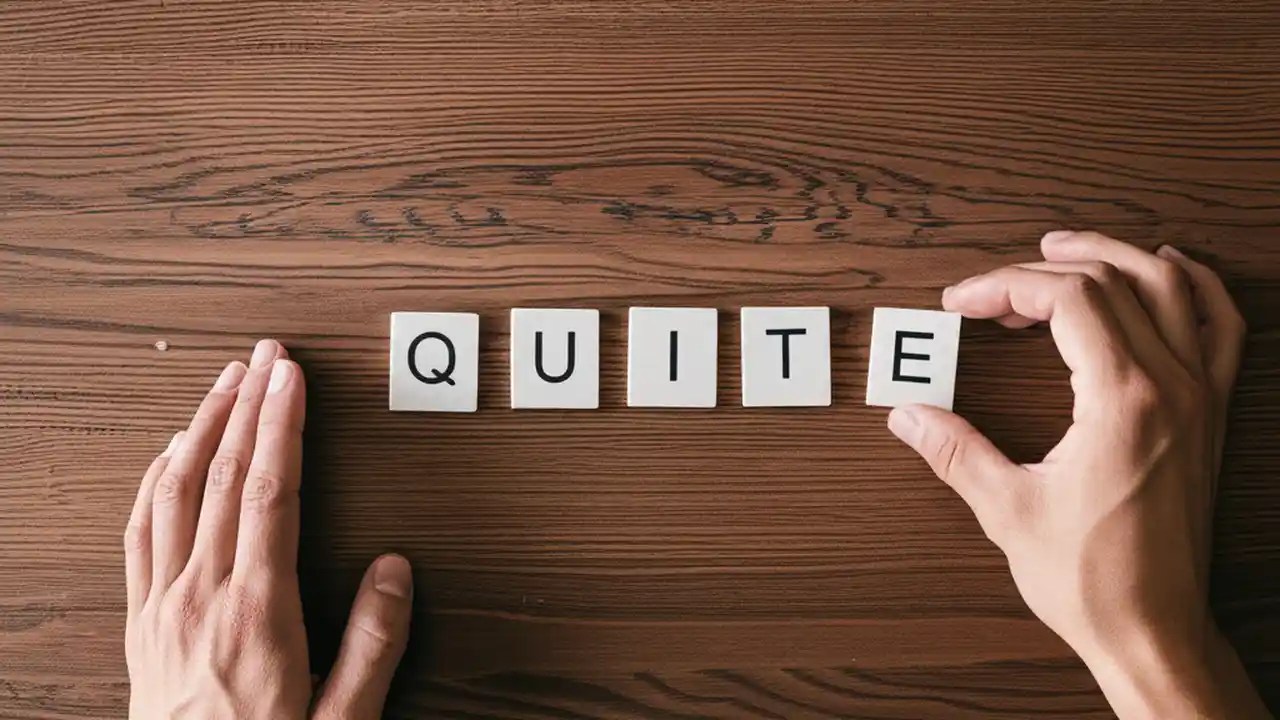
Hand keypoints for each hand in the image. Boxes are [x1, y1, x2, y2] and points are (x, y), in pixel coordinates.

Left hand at [124, 340, 413, 718]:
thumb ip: (373, 645)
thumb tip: (394, 570)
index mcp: (256, 612)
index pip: (268, 493)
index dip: (281, 426)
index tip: (290, 378)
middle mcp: (201, 596)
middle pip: (220, 476)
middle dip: (246, 405)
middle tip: (265, 356)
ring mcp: (163, 605)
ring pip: (174, 491)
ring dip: (199, 428)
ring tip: (222, 383)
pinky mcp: (141, 621)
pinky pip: (139, 531)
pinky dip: (153, 480)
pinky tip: (168, 454)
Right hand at [888, 232, 1269, 718]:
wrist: (1154, 629)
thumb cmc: (1093, 579)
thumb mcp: (1007, 510)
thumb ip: (955, 452)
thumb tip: (909, 415)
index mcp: (1123, 401)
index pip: (1066, 299)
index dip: (1004, 286)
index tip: (962, 304)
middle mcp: (1172, 386)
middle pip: (1111, 280)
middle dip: (1040, 271)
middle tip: (991, 291)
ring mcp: (1201, 396)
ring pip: (1172, 285)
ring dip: (1114, 255)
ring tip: (1065, 249)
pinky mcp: (1210, 414)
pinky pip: (1221, 324)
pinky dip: (1195, 285)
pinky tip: (1166, 271)